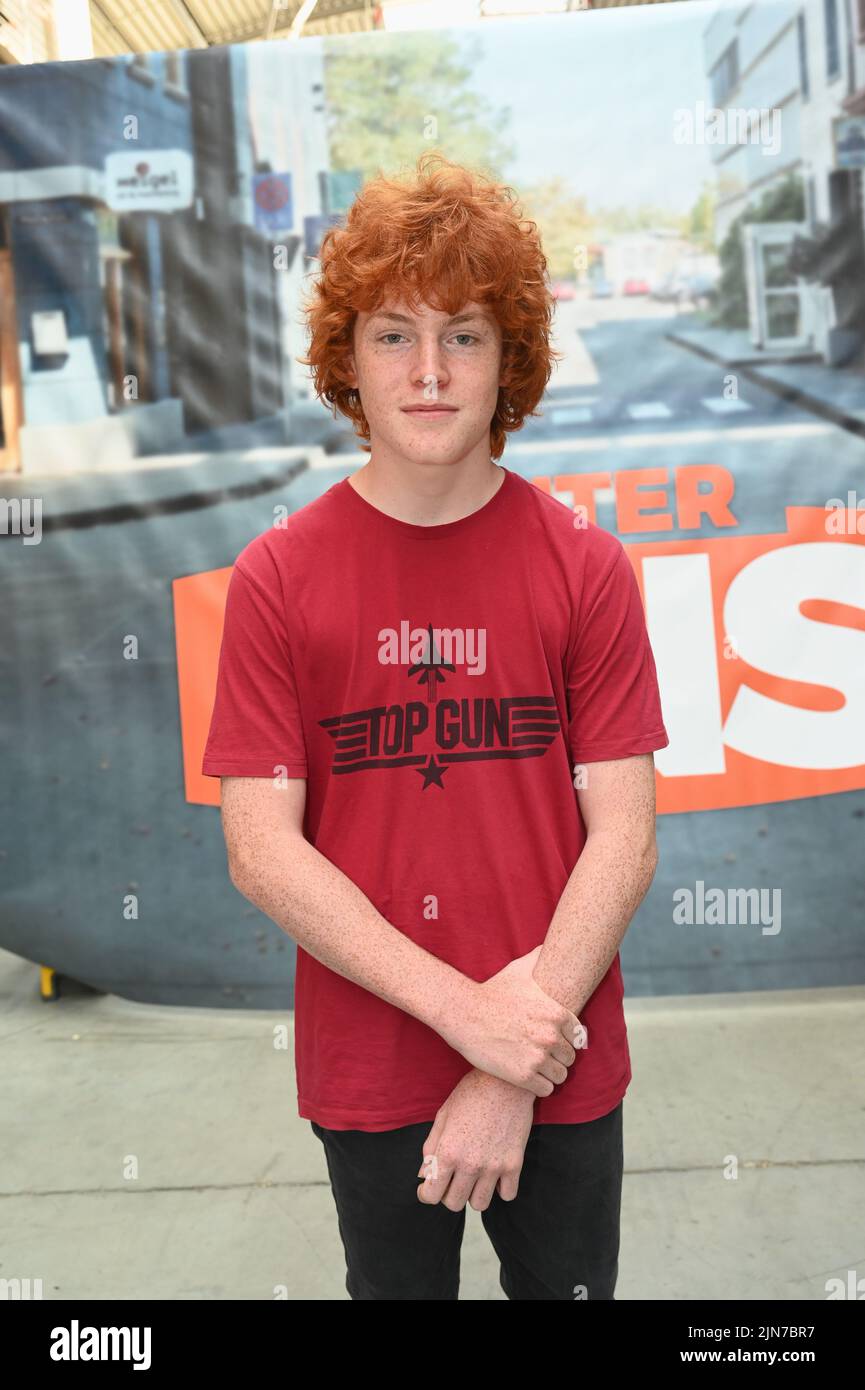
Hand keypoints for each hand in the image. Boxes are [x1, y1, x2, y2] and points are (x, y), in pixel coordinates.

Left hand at [416, 1069, 534, 1211]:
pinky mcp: (514, 1164)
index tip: (429, 1188)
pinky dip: (500, 1189)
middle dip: (448, 1194)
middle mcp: (470, 1164)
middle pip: (454, 1204)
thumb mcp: (444, 1115)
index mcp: (448, 1152)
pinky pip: (507, 1195)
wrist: (506, 1080)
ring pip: (480, 1204)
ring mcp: (493, 1166)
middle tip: (452, 1179)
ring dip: (474, 1194)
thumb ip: (431, 1147)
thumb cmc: (472, 1093)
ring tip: (474, 1177)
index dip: (426, 1194)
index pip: (431, 1195)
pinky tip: (495, 1174)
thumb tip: (424, 1174)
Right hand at [437, 946, 577, 1097]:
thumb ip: (539, 957)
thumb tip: (550, 944)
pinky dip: (539, 1085)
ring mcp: (538, 1057)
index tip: (553, 1038)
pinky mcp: (524, 1077)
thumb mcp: (519, 970)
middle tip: (541, 1053)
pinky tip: (527, 1075)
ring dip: (550, 1073)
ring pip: (561, 1075)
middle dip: (558, 1056)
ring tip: (535, 1065)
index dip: (566, 1038)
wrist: (464, 1014)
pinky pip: (546, 1089)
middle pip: (570, 1057)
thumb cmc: (492, 992)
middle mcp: (550, 1036)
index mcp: (556, 1014)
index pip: (578, 1036)